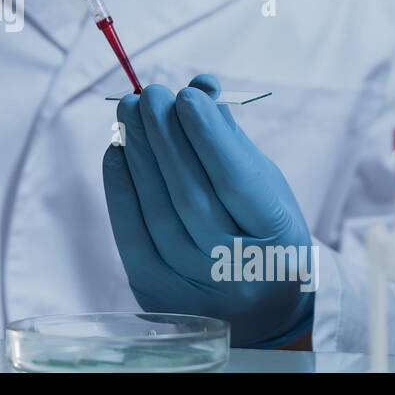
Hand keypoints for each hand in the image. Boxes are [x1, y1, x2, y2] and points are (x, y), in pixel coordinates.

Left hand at [102, 75, 314, 346]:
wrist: (259, 308)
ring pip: (159, 214)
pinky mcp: (156, 294)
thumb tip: (200, 86)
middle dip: (166, 138)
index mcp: (278, 240)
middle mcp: (237, 271)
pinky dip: (120, 189)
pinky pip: (131, 237)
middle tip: (150, 94)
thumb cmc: (261, 232)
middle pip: (192, 197)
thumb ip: (231, 140)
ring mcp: (195, 289)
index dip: (209, 138)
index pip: (238, 183)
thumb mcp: (265, 186)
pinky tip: (117, 152)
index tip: (188, 95)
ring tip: (129, 112)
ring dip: (139, 155)